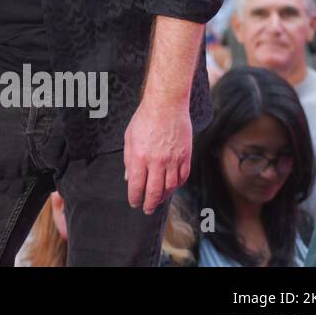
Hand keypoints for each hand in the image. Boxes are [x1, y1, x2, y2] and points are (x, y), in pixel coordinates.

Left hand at [123, 99, 191, 214]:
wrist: (166, 105)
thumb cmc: (145, 118)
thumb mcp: (129, 137)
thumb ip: (129, 159)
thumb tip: (129, 178)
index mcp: (140, 157)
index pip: (137, 185)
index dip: (135, 197)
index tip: (134, 203)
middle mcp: (157, 161)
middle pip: (154, 191)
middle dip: (149, 204)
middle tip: (147, 209)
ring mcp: (173, 159)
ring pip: (170, 187)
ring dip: (164, 197)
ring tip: (158, 200)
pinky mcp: (186, 156)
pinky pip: (183, 177)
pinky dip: (177, 185)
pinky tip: (172, 187)